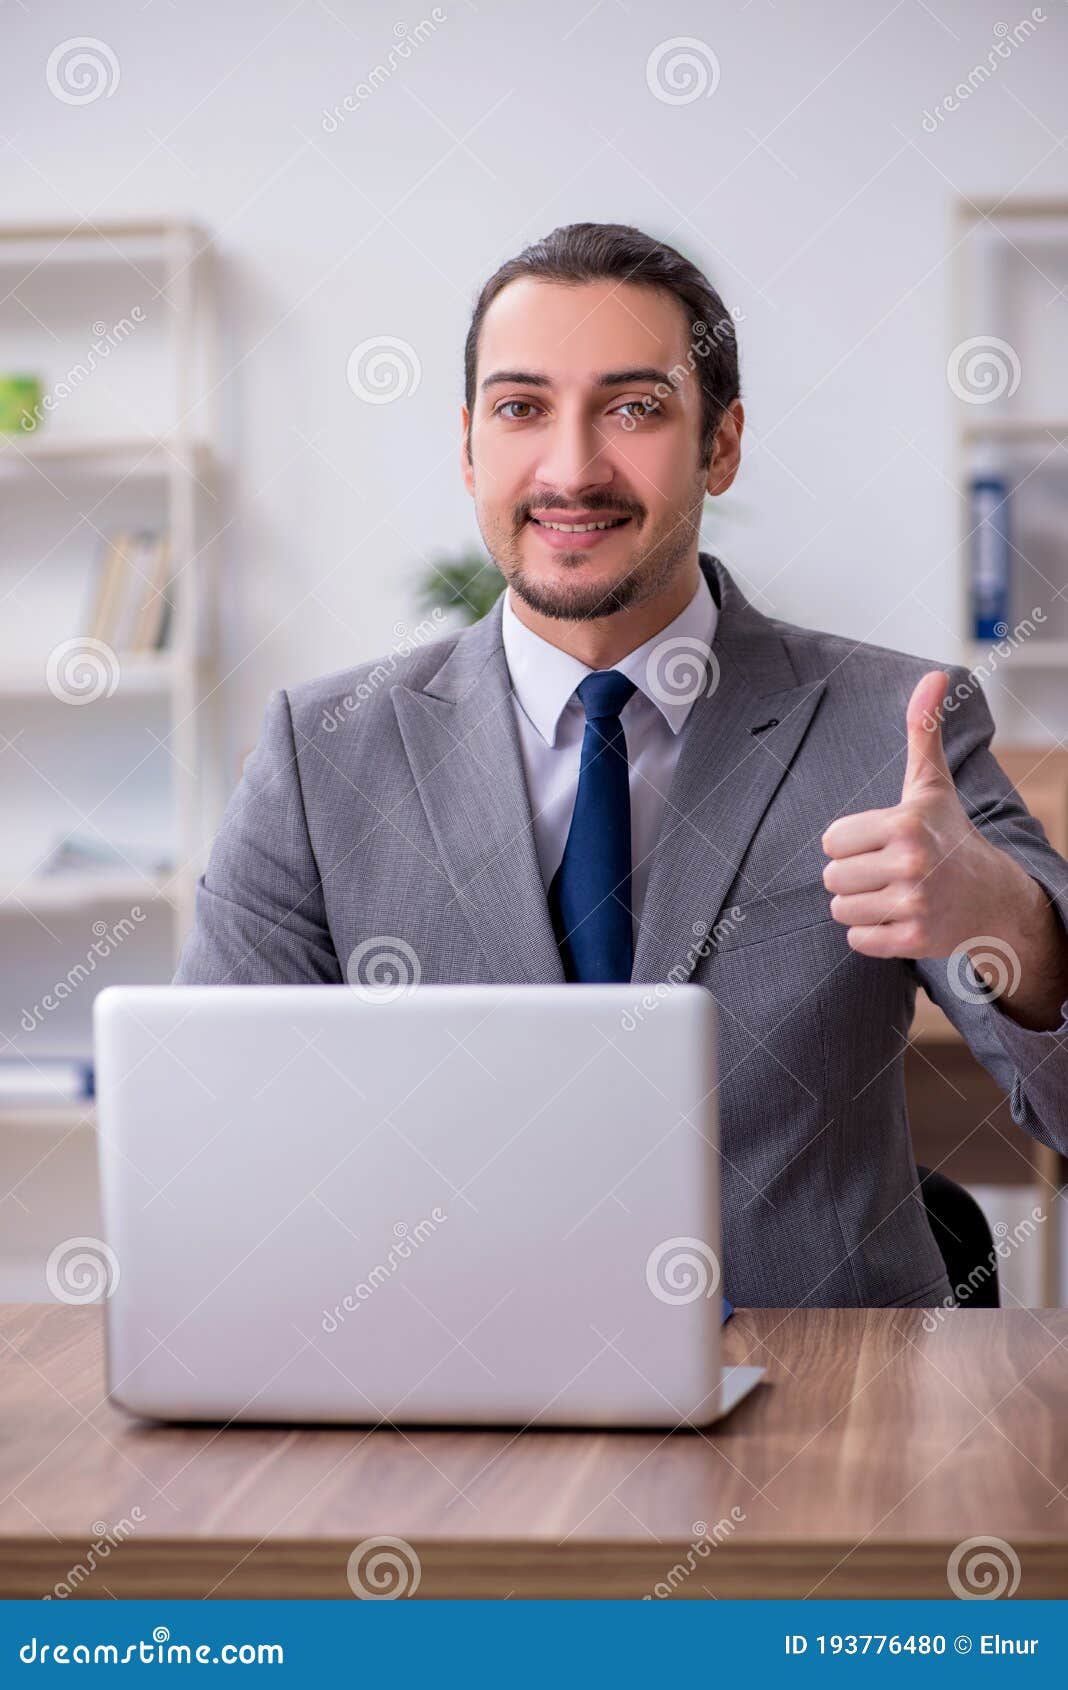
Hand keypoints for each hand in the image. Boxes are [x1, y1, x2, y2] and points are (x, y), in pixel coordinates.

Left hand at [820, 670, 1033, 967]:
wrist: (993, 897)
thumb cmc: (950, 836)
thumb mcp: (932, 785)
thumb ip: (922, 731)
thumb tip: (933, 675)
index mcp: (904, 822)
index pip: (830, 841)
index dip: (850, 842)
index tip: (881, 841)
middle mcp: (910, 863)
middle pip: (831, 877)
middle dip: (854, 876)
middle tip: (888, 871)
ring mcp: (914, 904)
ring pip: (841, 910)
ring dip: (860, 906)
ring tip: (893, 893)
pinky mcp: (915, 940)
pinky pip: (857, 939)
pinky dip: (872, 934)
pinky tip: (899, 917)